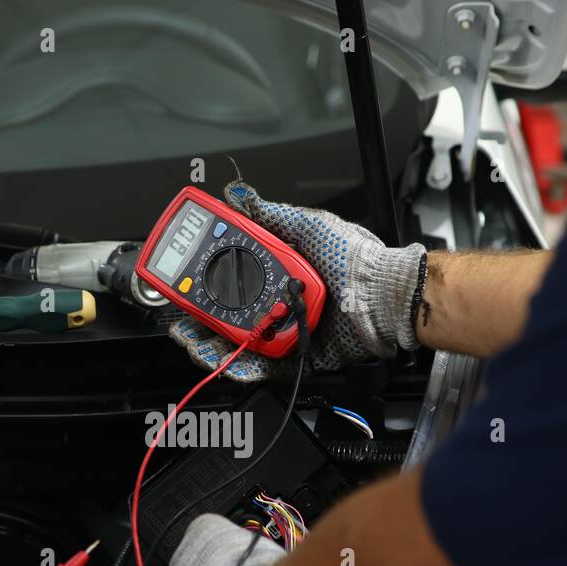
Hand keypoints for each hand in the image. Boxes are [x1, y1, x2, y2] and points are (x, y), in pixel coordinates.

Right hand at [168, 180, 427, 381]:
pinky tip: (228, 364)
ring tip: (196, 345)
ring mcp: (285, 331)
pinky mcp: (298, 357)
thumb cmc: (355, 259)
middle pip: (225, 318)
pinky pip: (265, 368)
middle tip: (182, 323)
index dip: (201, 286)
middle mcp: (277, 304)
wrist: (384, 294)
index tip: (182, 286)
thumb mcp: (308, 226)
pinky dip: (244, 369)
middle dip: (198, 323)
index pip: (227, 282)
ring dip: (212, 348)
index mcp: (275, 275)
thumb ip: (270, 214)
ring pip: (239, 346)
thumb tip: (238, 196)